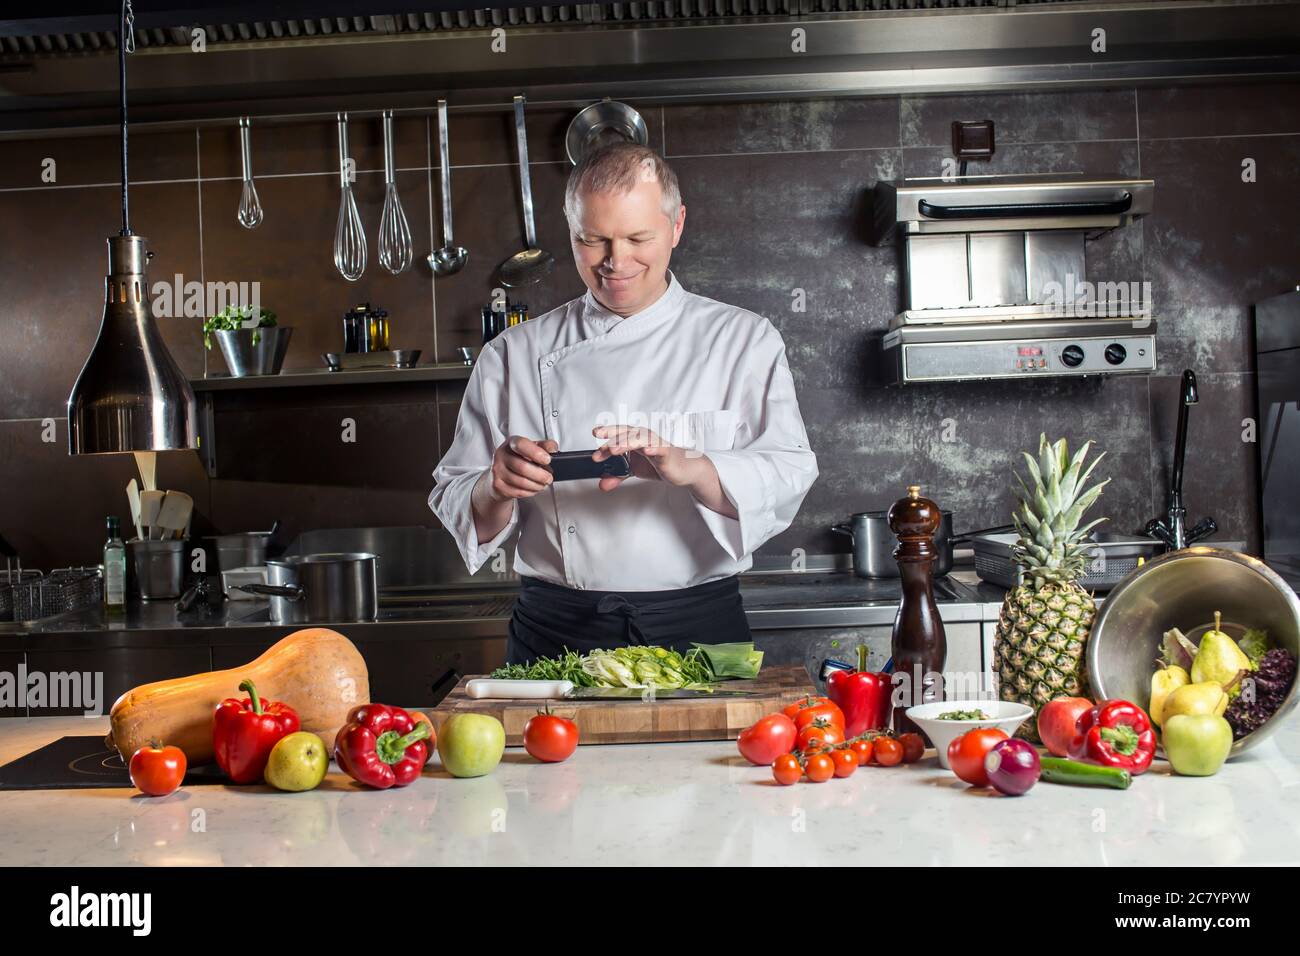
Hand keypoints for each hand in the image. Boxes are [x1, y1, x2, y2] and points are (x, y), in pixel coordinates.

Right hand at [482, 435, 558, 502]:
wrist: (501, 473)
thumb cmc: (519, 458)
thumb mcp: (532, 448)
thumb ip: (544, 446)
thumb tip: (553, 449)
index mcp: (511, 443)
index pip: (521, 445)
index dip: (535, 452)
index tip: (548, 460)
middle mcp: (501, 455)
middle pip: (522, 467)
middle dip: (540, 475)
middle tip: (549, 478)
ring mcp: (498, 470)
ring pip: (521, 482)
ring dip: (537, 485)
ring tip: (543, 484)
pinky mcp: (498, 485)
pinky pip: (517, 491)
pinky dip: (530, 492)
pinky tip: (534, 488)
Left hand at [591, 424, 705, 491]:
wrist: (683, 469)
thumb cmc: (659, 463)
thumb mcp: (634, 470)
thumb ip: (618, 476)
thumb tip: (602, 485)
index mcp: (635, 439)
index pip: (618, 434)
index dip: (607, 434)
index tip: (595, 436)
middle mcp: (644, 438)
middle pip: (627, 434)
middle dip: (613, 438)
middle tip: (601, 445)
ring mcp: (656, 444)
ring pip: (640, 439)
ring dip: (627, 443)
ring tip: (615, 449)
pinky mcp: (667, 453)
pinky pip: (660, 448)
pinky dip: (653, 448)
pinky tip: (647, 450)